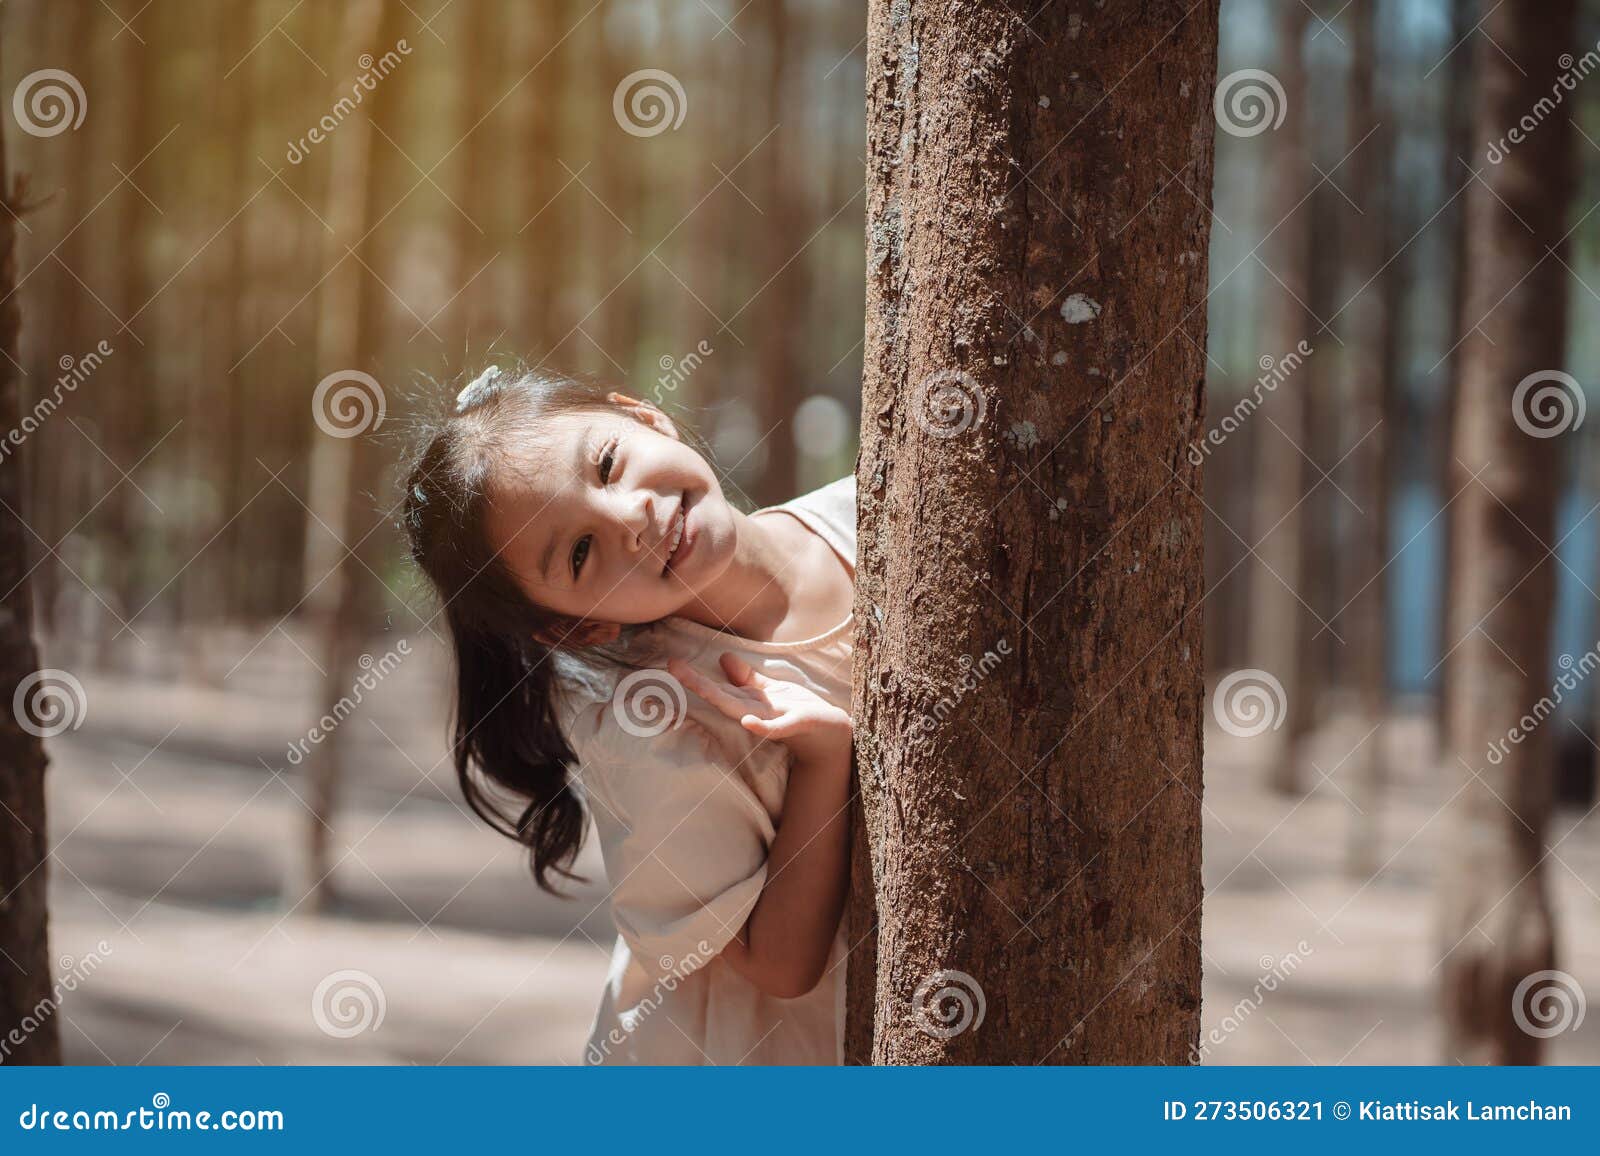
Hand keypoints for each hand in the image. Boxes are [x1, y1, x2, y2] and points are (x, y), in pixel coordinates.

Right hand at [668, 653, 851, 767]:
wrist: (832, 734)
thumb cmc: (800, 711)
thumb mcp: (772, 691)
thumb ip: (748, 679)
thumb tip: (723, 658)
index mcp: (750, 702)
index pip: (718, 689)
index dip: (695, 677)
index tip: (672, 663)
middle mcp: (756, 712)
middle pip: (722, 698)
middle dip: (697, 684)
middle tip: (672, 667)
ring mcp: (774, 719)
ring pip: (743, 710)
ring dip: (721, 700)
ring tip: (699, 687)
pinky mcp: (796, 724)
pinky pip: (777, 728)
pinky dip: (762, 727)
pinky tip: (747, 722)